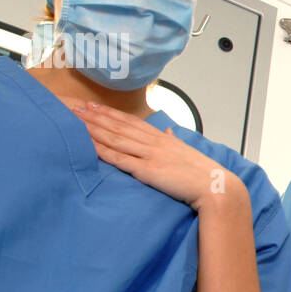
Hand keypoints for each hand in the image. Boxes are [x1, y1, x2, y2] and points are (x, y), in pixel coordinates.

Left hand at [72, 101, 241, 210]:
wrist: (214, 185)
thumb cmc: (203, 172)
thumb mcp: (187, 151)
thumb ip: (174, 140)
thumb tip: (168, 132)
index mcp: (163, 138)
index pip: (132, 122)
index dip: (111, 113)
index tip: (94, 106)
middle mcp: (154, 142)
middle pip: (119, 126)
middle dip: (96, 116)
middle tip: (75, 107)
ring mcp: (150, 155)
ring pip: (116, 138)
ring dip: (95, 128)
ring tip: (76, 120)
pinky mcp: (148, 170)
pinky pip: (120, 158)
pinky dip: (103, 150)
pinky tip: (89, 144)